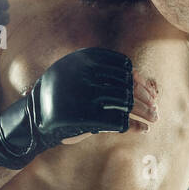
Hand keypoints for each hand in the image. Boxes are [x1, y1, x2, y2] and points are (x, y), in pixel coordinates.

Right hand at [0, 48, 143, 168]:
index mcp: (82, 59)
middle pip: (126, 85)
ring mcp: (80, 94)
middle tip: (156, 111)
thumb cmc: (62, 99)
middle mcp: (82, 73)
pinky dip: (132, 126)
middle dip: (145, 99)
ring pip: (124, 102)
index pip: (122, 66)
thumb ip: (107, 79)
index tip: (152, 93)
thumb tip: (148, 85)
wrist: (31, 121)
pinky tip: (141, 130)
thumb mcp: (81, 81)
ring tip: (154, 120)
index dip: (141, 80)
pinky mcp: (80, 116)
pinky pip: (115, 120)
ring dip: (143, 112)